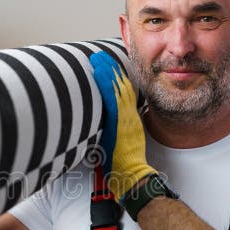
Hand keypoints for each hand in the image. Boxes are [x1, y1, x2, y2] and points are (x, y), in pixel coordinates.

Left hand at [90, 51, 156, 200]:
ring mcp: (124, 117)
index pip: (125, 94)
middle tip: (100, 55)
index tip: (109, 66)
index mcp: (130, 120)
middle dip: (110, 69)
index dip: (117, 78)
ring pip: (116, 88)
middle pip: (121, 86)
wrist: (133, 174)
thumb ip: (115, 133)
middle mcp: (129, 115)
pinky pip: (111, 98)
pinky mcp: (118, 121)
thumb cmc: (124, 164)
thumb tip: (103, 130)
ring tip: (96, 57)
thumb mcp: (122, 144)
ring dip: (106, 71)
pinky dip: (104, 83)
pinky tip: (96, 72)